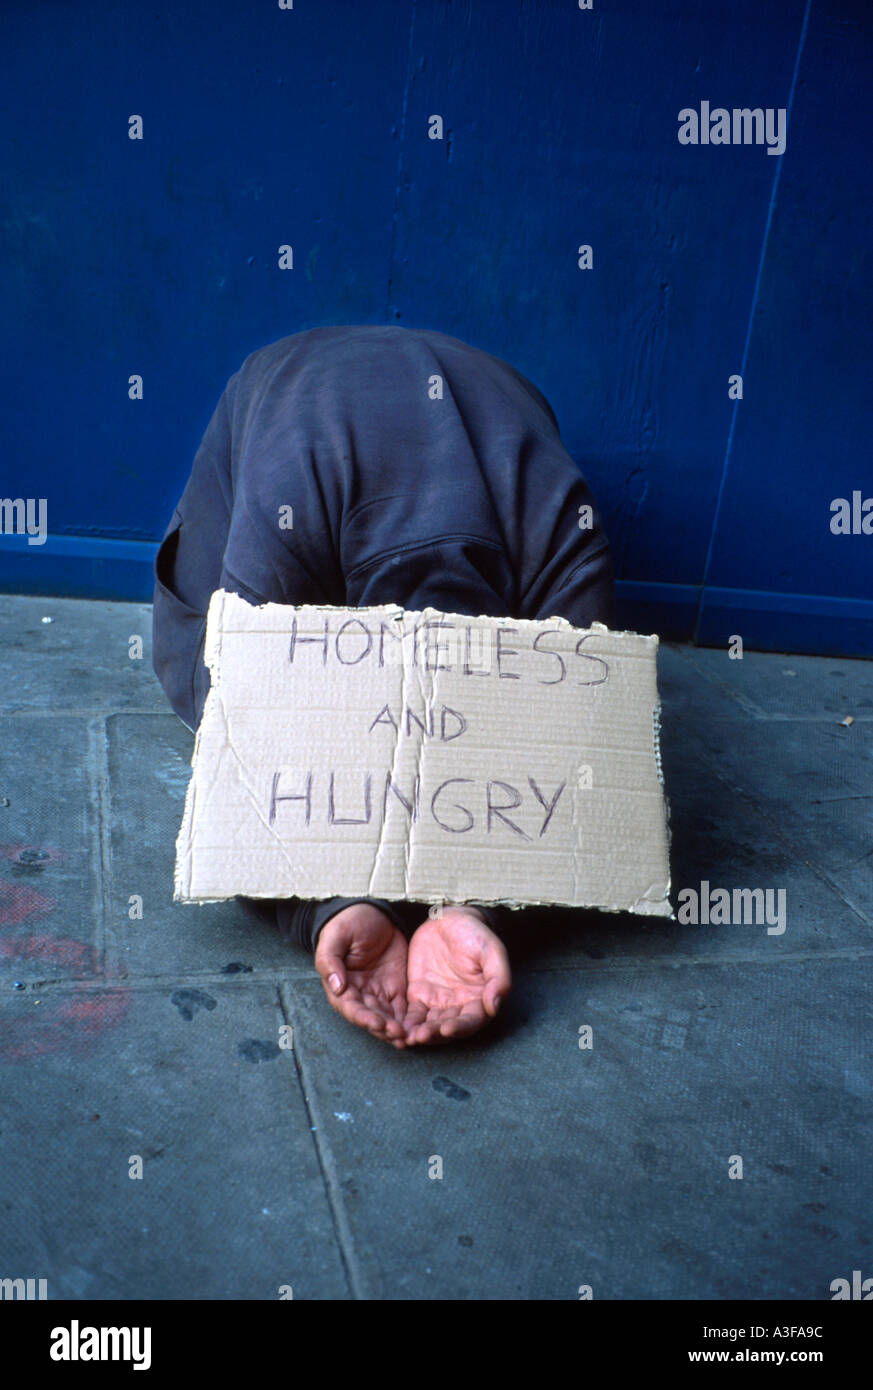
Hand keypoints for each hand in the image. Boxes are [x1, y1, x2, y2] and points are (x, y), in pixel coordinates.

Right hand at [315, 903, 409, 1048]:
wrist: (373, 913)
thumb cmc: (348, 924)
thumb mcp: (335, 937)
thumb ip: (330, 960)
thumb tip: (337, 986)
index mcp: (341, 986)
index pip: (351, 1008)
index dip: (364, 1018)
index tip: (378, 1023)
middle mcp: (360, 995)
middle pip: (371, 1018)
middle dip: (385, 1028)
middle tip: (400, 1036)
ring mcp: (379, 993)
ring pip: (388, 1018)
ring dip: (398, 1029)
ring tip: (412, 1037)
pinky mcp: (397, 989)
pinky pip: (403, 1008)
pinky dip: (410, 1020)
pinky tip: (420, 1028)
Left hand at [404, 907, 510, 1044]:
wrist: (450, 919)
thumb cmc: (476, 934)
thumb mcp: (491, 950)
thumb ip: (499, 977)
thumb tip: (494, 1006)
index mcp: (479, 1000)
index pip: (471, 1021)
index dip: (460, 1028)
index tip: (447, 1029)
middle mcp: (458, 1006)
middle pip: (447, 1028)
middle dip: (435, 1034)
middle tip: (421, 1036)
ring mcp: (438, 1002)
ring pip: (429, 1025)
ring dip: (420, 1033)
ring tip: (409, 1036)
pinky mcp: (419, 995)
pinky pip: (413, 1013)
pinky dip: (407, 1023)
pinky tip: (398, 1027)